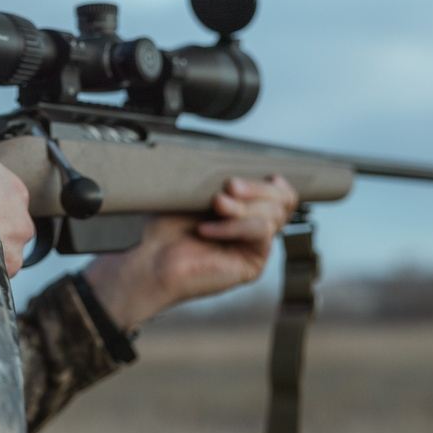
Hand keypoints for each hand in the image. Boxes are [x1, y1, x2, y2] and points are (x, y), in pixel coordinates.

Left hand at [82, 175, 298, 329]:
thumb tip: (243, 168)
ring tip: (215, 204)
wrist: (149, 258)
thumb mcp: (197, 192)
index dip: (274, 182)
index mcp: (246, 209)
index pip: (282, 193)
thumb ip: (224, 179)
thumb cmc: (165, 227)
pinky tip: (207, 229)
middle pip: (284, 200)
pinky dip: (234, 226)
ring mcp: (255, 247)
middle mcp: (254, 228)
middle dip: (257, 187)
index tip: (249, 175)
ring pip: (274, 215)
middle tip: (228, 186)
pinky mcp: (251, 264)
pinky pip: (260, 234)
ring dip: (242, 206)